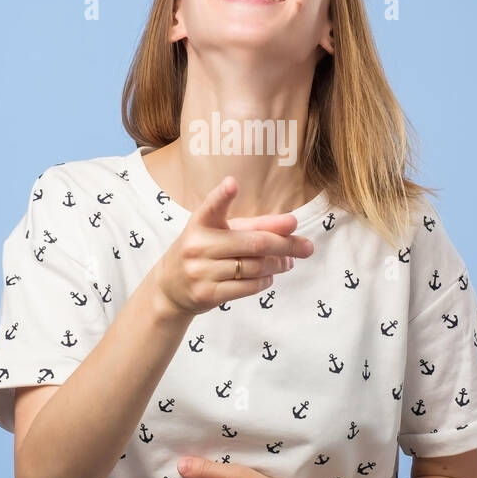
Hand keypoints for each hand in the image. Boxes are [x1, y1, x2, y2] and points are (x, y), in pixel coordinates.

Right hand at [153, 176, 314, 316]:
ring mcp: (201, 272)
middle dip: (285, 244)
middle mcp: (197, 246)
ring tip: (289, 261)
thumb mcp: (221, 232)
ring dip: (279, 264)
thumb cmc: (204, 251)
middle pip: (254, 243)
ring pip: (255, 266)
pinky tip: (270, 275)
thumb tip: (292, 224)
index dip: (222, 196)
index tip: (232, 184)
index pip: (210, 207)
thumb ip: (255, 225)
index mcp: (199, 223)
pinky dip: (266, 280)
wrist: (170, 287)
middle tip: (307, 247)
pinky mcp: (207, 294)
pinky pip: (248, 286)